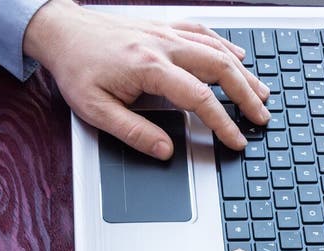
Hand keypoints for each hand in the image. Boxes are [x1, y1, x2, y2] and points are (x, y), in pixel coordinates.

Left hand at [24, 0, 269, 158]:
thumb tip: (166, 151)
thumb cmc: (77, 70)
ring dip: (242, 72)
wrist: (62, 31)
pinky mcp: (164, 26)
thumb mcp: (97, 111)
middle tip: (262, 117)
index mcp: (149, 68)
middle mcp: (163, 45)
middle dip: (246, 95)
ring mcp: (166, 32)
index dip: (222, 122)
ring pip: (217, 48)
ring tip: (261, 93)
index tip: (237, 140)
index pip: (199, 98)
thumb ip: (134, 133)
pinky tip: (238, 57)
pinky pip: (203, 32)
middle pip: (220, 67)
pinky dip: (225, 45)